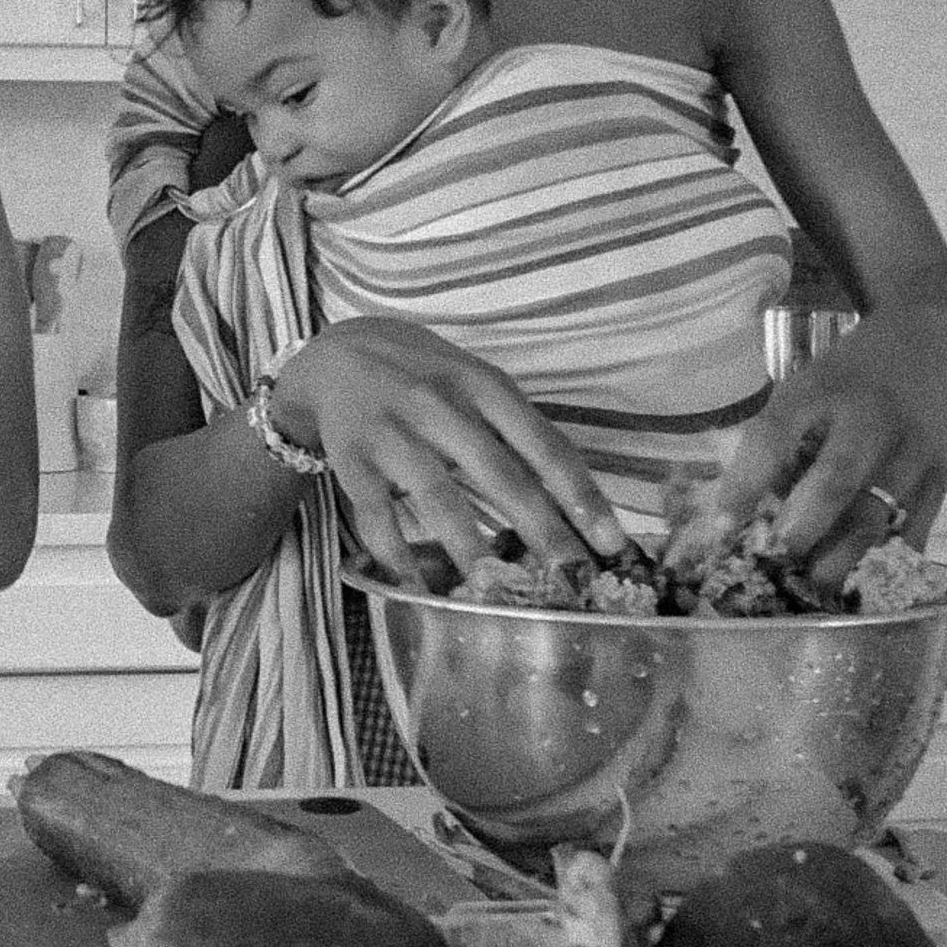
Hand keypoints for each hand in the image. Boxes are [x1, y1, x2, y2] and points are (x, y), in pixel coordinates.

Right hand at [268, 317, 626, 582]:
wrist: (335, 355)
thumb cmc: (425, 376)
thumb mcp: (475, 382)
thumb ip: (516, 431)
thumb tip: (576, 505)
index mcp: (484, 385)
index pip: (543, 444)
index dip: (581, 496)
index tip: (611, 543)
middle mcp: (440, 404)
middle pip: (499, 474)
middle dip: (542, 531)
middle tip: (572, 578)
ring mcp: (393, 431)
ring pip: (438, 497)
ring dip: (470, 548)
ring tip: (499, 591)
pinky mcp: (351, 458)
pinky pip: (376, 513)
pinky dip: (398, 554)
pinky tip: (418, 588)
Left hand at [712, 300, 946, 591]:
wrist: (937, 338)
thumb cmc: (855, 371)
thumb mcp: (810, 381)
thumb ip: (783, 433)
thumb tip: (749, 504)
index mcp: (820, 388)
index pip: (774, 434)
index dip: (745, 482)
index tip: (724, 525)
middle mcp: (867, 418)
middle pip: (834, 480)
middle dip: (803, 527)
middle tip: (778, 558)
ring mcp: (910, 449)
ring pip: (878, 513)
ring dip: (843, 554)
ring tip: (816, 583)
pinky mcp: (943, 472)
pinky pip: (916, 524)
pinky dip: (887, 555)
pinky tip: (865, 577)